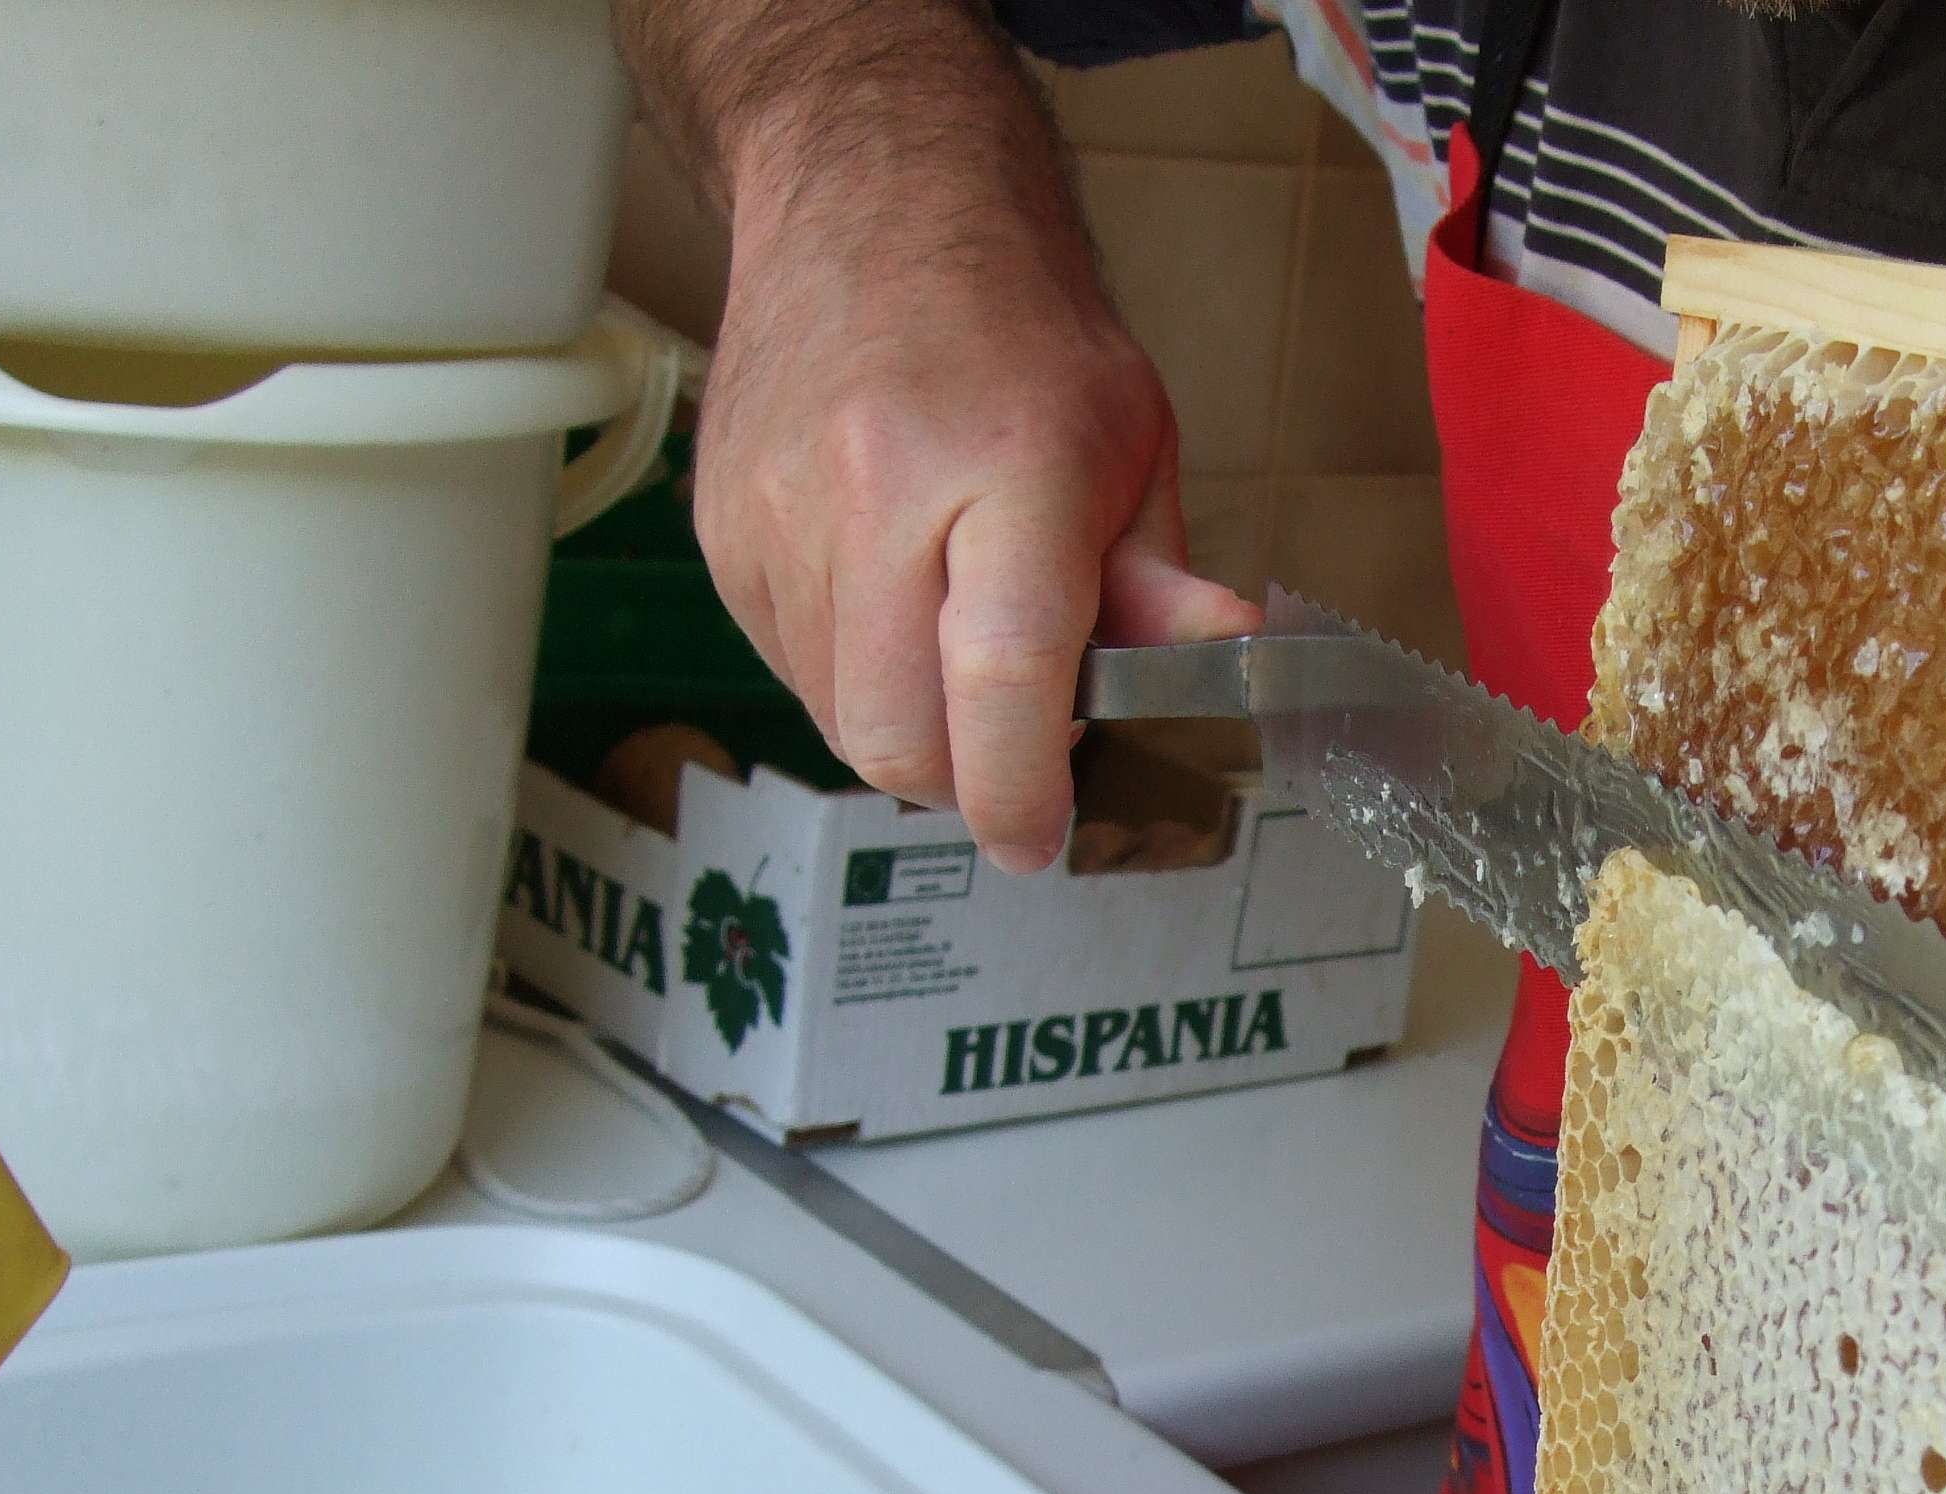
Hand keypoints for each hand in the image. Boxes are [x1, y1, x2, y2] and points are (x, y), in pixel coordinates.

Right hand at [620, 0, 1257, 873]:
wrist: (872, 203)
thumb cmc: (1021, 329)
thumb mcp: (1133, 444)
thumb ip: (1160, 581)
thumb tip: (1221, 663)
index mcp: (1009, 466)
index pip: (1004, 676)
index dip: (1022, 790)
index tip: (1038, 838)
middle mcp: (877, 491)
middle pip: (898, 737)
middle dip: (963, 779)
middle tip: (1015, 745)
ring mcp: (781, 515)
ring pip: (837, 719)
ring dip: (908, 726)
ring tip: (953, 640)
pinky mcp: (724, 534)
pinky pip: (791, 668)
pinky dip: (851, 674)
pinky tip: (891, 600)